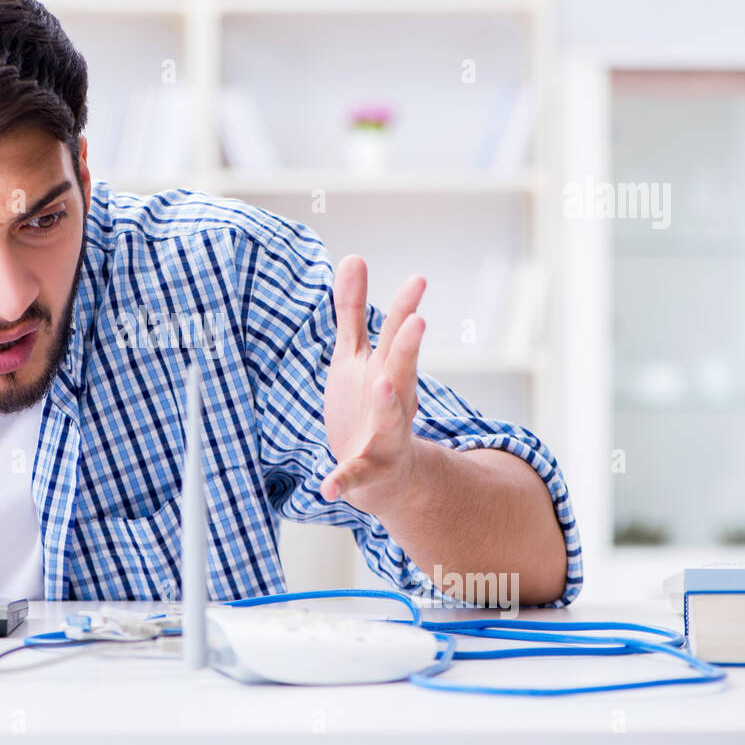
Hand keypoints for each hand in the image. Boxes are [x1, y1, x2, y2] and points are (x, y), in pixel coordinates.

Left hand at [320, 257, 426, 510]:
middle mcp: (394, 401)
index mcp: (389, 371)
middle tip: (417, 320)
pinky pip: (355, 476)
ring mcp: (385, 436)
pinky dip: (342, 480)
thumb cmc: (368, 405)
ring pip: (391, 419)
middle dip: (408, 347)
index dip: (404, 310)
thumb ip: (352, 310)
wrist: (384, 475)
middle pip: (402, 370)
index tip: (417, 280)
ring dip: (388, 403)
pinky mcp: (367, 469)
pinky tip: (327, 487)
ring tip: (381, 383)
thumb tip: (352, 256)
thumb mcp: (355, 356)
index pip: (397, 336)